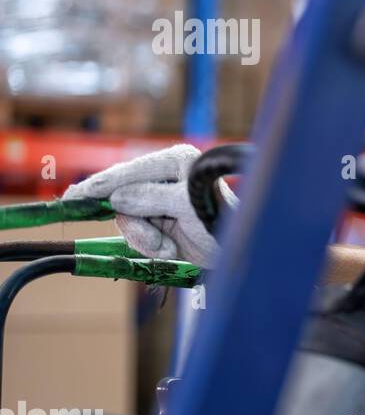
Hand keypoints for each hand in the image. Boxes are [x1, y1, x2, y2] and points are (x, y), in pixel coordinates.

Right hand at [62, 144, 236, 267]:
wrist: (240, 254)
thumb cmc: (223, 224)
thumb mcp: (189, 207)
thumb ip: (153, 197)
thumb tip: (117, 197)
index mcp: (177, 161)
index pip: (129, 171)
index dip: (100, 185)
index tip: (74, 197)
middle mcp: (167, 176)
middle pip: (122, 196)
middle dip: (135, 224)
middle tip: (156, 243)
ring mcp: (160, 199)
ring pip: (126, 218)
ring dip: (145, 239)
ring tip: (171, 249)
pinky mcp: (158, 221)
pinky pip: (136, 233)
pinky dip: (149, 246)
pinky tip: (172, 251)